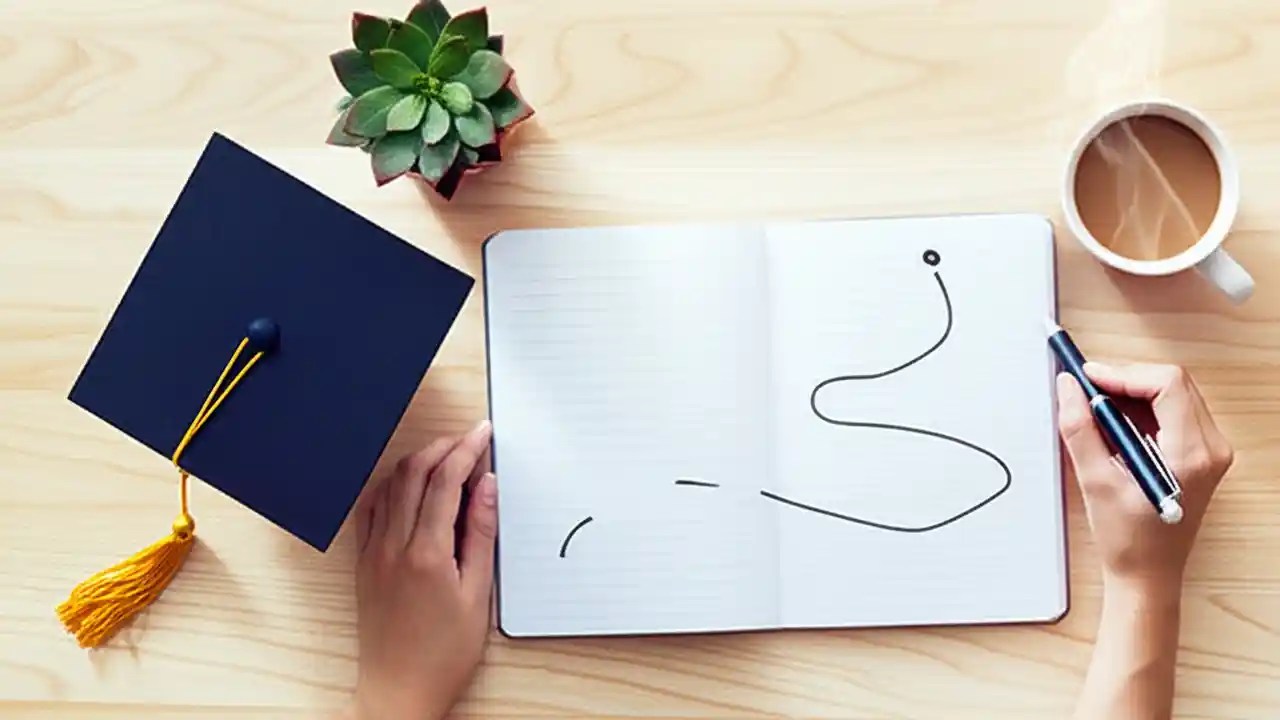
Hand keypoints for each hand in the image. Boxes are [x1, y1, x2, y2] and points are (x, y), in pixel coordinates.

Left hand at [349, 421, 496, 719]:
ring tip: (446, 458)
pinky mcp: (363, 562)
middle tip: (468, 440)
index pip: (446, 481)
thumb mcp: (478, 593)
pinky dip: (392, 486)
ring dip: (418, 462)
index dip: (466, 449)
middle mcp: (393, 546)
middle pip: (414, 473)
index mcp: (427, 553)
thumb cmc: (444, 652)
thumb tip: (487, 487)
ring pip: (390, 485)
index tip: (482, 434)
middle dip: (443, 447)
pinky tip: (409, 486)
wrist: (400, 688)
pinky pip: (371, 509)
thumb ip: (482, 533)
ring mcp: (373, 552)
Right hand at [1056, 363, 1232, 594]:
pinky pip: (1173, 412)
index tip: (1088, 377)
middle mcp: (1210, 448)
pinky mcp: (1200, 454)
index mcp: (1191, 454)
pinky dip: (1141, 409)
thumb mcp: (1095, 481)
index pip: (1167, 385)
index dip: (1123, 373)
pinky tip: (1114, 425)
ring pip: (1172, 394)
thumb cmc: (1128, 540)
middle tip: (1087, 389)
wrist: (1148, 574)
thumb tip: (1069, 388)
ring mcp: (1209, 451)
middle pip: (1171, 384)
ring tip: (1096, 409)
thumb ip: (1080, 428)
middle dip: (1125, 379)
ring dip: (1132, 393)